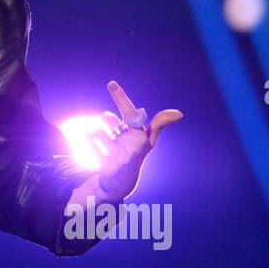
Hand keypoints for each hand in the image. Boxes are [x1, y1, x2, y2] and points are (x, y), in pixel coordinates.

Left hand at [92, 81, 182, 199]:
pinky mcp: (109, 166)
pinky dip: (89, 141)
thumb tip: (179, 113)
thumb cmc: (135, 155)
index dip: (121, 97)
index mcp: (141, 135)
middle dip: (106, 119)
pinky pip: (92, 144)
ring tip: (104, 142)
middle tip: (110, 126)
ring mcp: (121, 156)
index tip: (111, 83)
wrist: (121, 185)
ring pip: (98, 132)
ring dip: (97, 134)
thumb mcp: (148, 141)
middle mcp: (133, 145)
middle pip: (109, 119)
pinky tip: (94, 146)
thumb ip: (159, 124)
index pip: (131, 112)